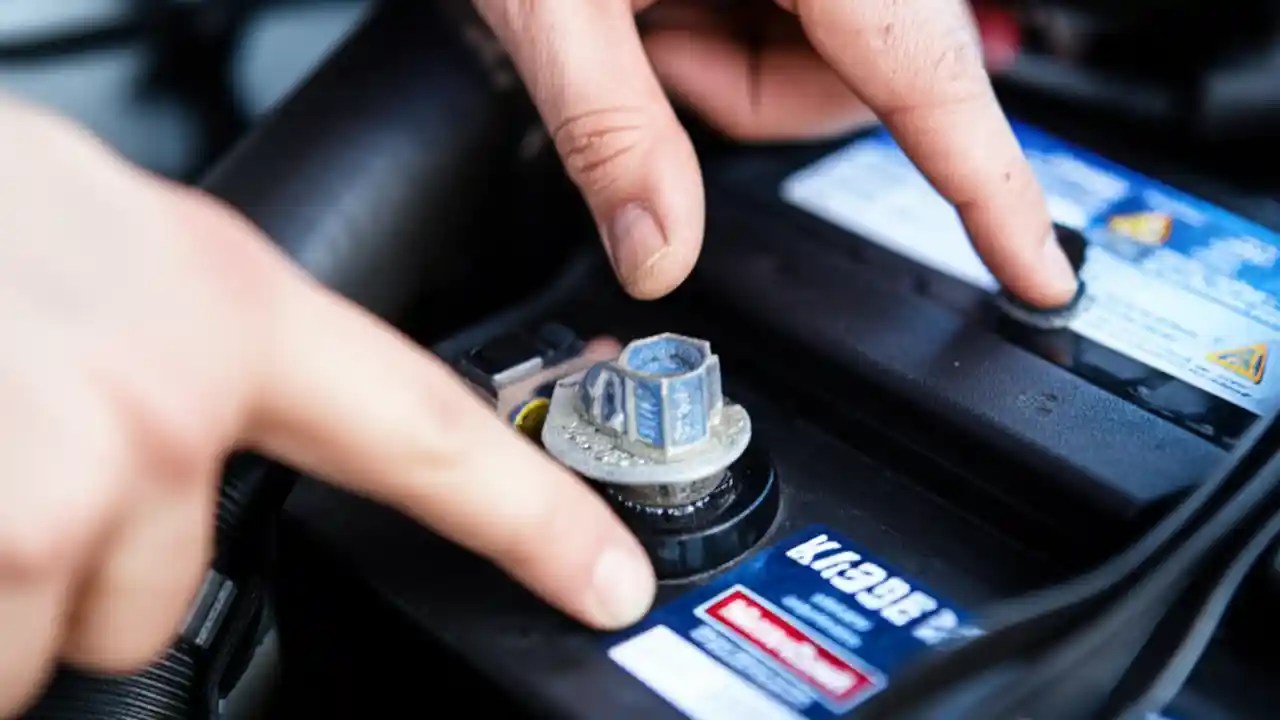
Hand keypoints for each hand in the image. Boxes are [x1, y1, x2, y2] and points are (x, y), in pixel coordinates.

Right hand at [0, 99, 653, 715]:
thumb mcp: (96, 254)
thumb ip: (175, 360)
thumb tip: (179, 452)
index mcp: (224, 308)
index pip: (427, 432)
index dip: (532, 518)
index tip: (607, 582)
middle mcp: (172, 396)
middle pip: (165, 591)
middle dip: (74, 562)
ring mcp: (78, 472)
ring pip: (54, 634)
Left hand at [473, 0, 1078, 307]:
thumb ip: (610, 129)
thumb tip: (658, 255)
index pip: (933, 78)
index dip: (994, 191)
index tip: (1040, 273)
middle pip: (875, 75)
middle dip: (756, 97)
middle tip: (651, 47)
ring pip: (843, 54)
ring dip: (745, 63)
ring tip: (649, 5)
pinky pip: (816, 12)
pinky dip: (744, 26)